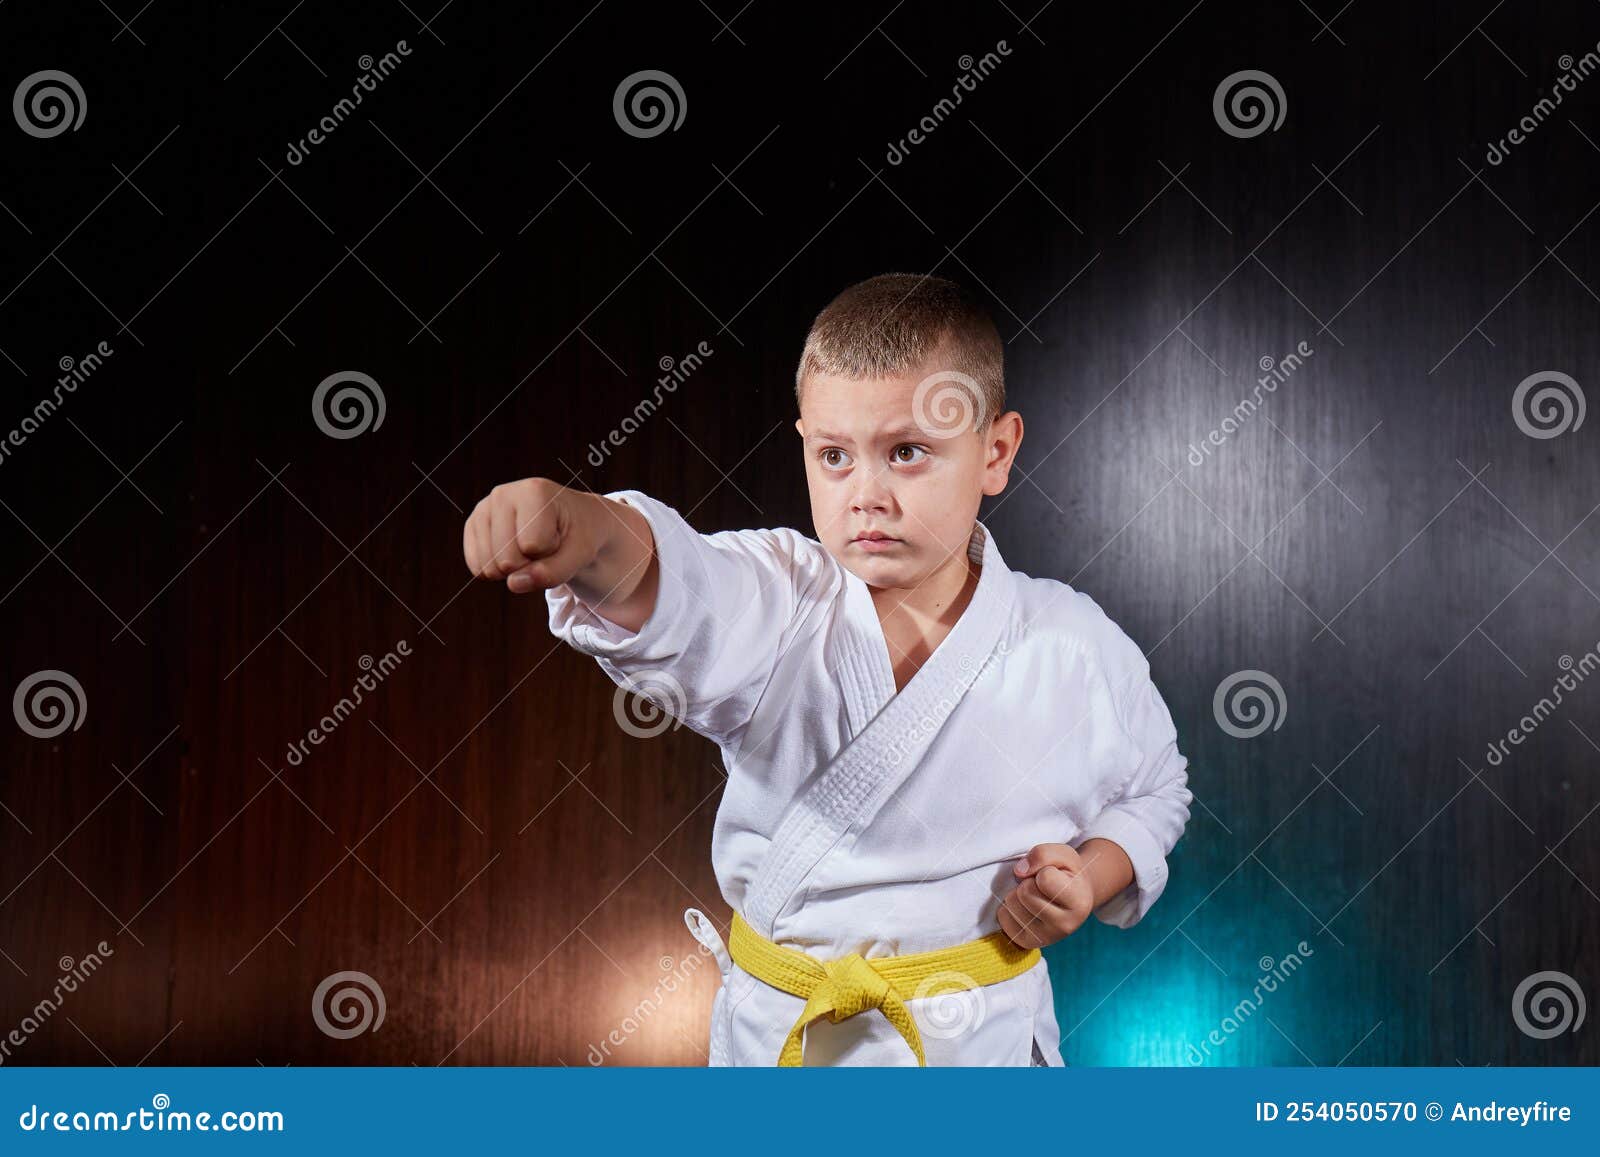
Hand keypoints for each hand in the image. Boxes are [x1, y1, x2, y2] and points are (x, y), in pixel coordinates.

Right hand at [462, 478, 595, 593]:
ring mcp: (483, 508)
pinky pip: (477, 567)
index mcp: (533, 491)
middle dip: (530, 563)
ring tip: (529, 545)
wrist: (570, 519)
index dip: (550, 551)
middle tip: (544, 543)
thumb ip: (554, 572)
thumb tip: (513, 583)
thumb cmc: (578, 533)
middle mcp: (502, 494)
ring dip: (514, 569)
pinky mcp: (473, 525)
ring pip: (489, 566)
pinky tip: (512, 551)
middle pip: (508, 560)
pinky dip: (498, 570)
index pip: (533, 546)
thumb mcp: (580, 554)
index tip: (559, 534)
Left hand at [997, 843, 1096, 948]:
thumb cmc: (1067, 875)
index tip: (1054, 875)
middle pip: (1024, 892)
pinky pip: (1003, 917)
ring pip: (1011, 904)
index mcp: (1079, 902)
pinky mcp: (1026, 943)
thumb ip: (1043, 854)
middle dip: (1028, 882)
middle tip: (1040, 886)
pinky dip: (1009, 907)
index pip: (1045, 878)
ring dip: (1017, 894)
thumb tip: (1018, 872)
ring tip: (1033, 896)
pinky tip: (1025, 908)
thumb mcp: (1063, 855)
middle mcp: (1065, 926)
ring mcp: (1045, 938)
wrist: (1071, 900)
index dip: (1044, 870)